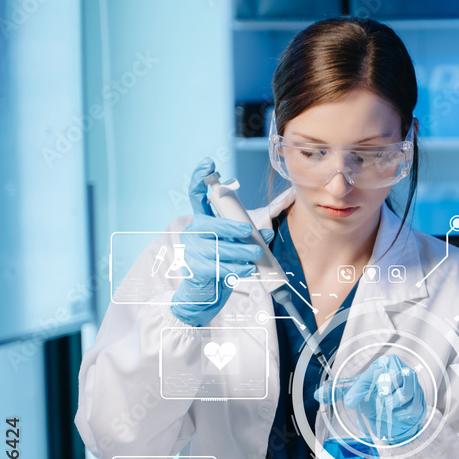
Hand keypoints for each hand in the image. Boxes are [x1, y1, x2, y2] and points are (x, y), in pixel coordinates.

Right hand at [170, 158, 274, 326]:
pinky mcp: (196, 269)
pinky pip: (219, 267)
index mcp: (202, 221)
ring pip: (218, 247)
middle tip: (249, 233)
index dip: (200, 178)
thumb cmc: (222, 264)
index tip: (209, 164)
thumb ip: (248, 236)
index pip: (196, 195)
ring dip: (239, 251)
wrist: (204, 294)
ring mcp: (192, 251)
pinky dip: (236, 269)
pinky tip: (246, 270)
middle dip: (232, 229)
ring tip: (253, 254)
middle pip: (212, 225)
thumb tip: (267, 233)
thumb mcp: (235, 246)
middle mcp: (193, 232)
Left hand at [342, 355, 425, 442]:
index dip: (360, 388)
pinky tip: (394, 414)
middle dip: (381, 393)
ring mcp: (414, 387)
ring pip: (403, 394)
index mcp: (387, 363)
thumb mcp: (357, 393)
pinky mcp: (419, 404)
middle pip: (393, 379)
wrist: (393, 415)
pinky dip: (398, 415)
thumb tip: (319, 395)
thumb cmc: (376, 398)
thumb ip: (339, 392)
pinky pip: (409, 410)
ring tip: (385, 406)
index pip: (374, 372)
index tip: (349, 401)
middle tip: (376, 399)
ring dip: (389, 405)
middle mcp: (403, 371)